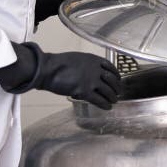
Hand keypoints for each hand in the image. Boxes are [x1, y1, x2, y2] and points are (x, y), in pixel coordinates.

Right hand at [0, 42, 122, 109]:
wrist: (48, 69)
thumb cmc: (59, 63)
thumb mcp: (78, 59)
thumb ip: (88, 65)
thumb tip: (91, 72)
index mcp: (94, 60)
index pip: (111, 68)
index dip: (116, 76)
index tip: (118, 80)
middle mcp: (96, 69)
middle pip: (112, 80)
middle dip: (116, 88)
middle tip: (118, 93)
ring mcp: (91, 81)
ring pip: (108, 91)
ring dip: (112, 97)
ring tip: (114, 101)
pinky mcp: (85, 92)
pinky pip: (99, 100)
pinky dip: (105, 104)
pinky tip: (108, 107)